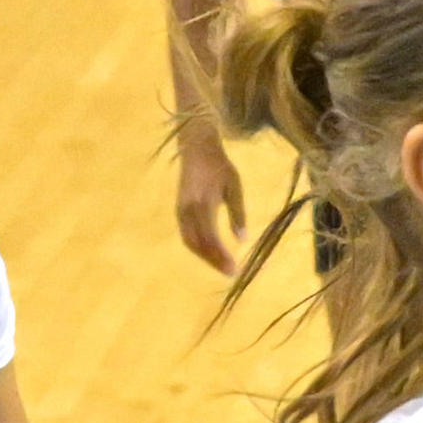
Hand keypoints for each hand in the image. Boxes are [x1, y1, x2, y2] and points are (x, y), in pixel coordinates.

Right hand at [176, 133, 245, 274]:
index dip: (222, 256)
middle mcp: (188, 211)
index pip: (211, 238)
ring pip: (189, 241)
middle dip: (214, 261)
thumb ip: (238, 213)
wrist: (196, 149)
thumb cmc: (219, 167)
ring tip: (222, 266)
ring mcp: (180, 211)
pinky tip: (210, 253)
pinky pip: (186, 234)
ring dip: (205, 256)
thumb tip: (243, 239)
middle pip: (198, 244)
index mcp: (203, 204)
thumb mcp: (235, 187)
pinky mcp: (179, 210)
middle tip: (231, 273)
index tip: (235, 269)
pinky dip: (198, 247)